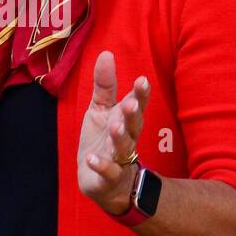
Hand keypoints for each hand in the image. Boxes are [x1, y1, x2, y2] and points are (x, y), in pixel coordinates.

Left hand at [77, 49, 149, 216]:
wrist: (105, 182)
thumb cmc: (105, 140)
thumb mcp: (101, 110)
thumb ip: (105, 85)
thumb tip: (106, 53)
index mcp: (126, 120)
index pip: (136, 105)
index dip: (140, 94)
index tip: (142, 80)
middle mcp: (126, 138)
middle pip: (133, 125)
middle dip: (133, 114)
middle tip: (131, 103)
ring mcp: (119, 159)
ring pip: (123, 148)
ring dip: (119, 137)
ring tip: (114, 127)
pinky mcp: (108, 177)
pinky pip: (107, 172)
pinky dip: (102, 166)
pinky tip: (93, 159)